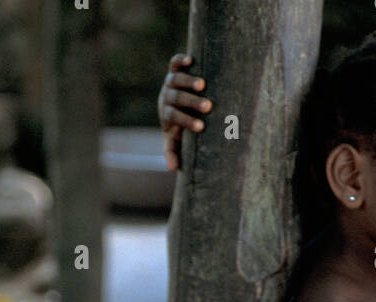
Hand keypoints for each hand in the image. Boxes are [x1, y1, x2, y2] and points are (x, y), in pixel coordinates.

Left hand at [158, 53, 212, 170]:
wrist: (172, 103)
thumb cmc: (178, 126)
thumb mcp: (174, 140)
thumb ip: (172, 152)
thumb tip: (172, 168)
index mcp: (167, 114)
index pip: (174, 117)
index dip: (186, 122)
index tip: (200, 127)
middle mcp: (167, 96)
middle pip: (176, 98)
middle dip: (191, 103)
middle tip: (207, 107)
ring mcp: (170, 82)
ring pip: (175, 79)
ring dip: (188, 81)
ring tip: (202, 85)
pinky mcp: (174, 69)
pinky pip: (174, 63)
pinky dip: (180, 60)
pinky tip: (190, 59)